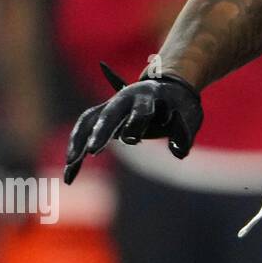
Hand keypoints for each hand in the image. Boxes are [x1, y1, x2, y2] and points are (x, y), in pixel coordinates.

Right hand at [64, 62, 202, 184]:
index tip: (130, 140)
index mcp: (151, 96)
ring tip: (71, 164)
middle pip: (110, 113)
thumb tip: (178, 152)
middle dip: (101, 131)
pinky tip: (70, 175)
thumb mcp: (191, 116)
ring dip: (78, 140)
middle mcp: (127, 97)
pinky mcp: (103, 116)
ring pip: (89, 119)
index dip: (136, 123)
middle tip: (92, 151)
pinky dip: (76, 149)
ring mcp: (112, 105)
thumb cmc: (182, 105)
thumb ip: (185, 134)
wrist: (171, 88)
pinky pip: (84, 130)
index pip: (142, 110)